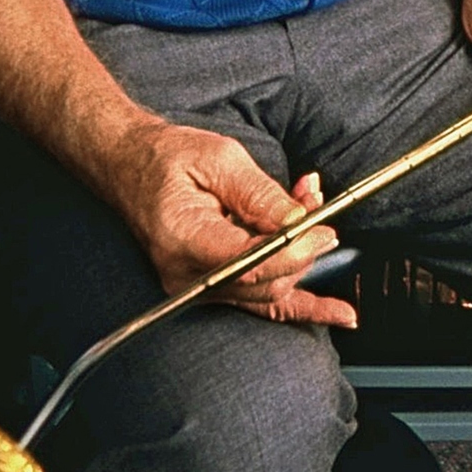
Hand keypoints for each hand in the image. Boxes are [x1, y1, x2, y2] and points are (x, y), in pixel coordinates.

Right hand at [110, 122, 356, 327]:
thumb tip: (299, 220)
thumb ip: (260, 193)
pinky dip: (303, 307)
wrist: (132, 166)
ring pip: (269, 292)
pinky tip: (339, 314)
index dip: (292, 250)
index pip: (247, 261)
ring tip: (317, 217)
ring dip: (303, 259)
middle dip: (303, 250)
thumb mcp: (219, 159)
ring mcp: (197, 286)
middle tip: (322, 214)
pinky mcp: (211, 286)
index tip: (323, 230)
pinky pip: (262, 305)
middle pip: (264, 282)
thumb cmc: (169, 158)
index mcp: (183, 238)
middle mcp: (186, 274)